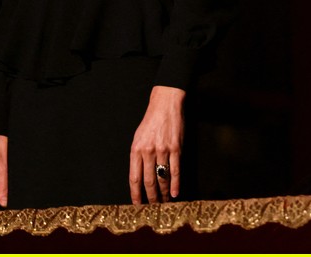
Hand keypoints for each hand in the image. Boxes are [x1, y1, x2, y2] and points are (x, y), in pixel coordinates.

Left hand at [128, 86, 183, 204]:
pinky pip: (175, 170)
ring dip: (163, 193)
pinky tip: (174, 193)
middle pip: (148, 181)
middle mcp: (149, 151)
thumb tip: (139, 176)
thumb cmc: (150, 121)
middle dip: (150, 197)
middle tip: (152, 207)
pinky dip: (175, 184)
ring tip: (163, 202)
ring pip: (162, 178)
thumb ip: (138, 156)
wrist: (165, 104)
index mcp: (136, 149)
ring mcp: (163, 150)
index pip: (134, 177)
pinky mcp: (176, 148)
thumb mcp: (138, 137)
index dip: (135, 193)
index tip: (137, 204)